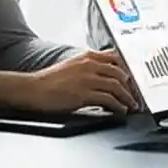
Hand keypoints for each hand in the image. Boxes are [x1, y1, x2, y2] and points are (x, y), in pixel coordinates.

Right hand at [0, 50, 138, 114]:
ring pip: (117, 86)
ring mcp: (88, 79)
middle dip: (131, 86)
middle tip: (135, 95)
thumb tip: (102, 75)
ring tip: (131, 105)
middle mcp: (90, 65)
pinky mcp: (84, 93)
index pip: (116, 58)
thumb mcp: (71, 66)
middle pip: (120, 73)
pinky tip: (121, 110)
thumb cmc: (49, 81)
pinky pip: (109, 99)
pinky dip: (118, 106)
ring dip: (128, 98)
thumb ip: (88, 67)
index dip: (127, 70)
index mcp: (87, 57)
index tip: (132, 79)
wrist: (32, 89)